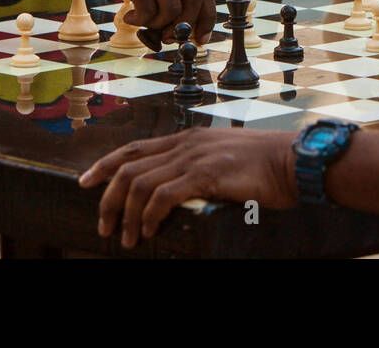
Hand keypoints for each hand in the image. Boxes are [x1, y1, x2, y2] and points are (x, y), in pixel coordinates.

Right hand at [57, 0, 213, 42]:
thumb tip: (185, 20)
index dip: (206, 16)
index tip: (200, 36)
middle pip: (195, 0)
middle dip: (185, 26)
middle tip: (169, 37)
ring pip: (172, 9)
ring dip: (158, 24)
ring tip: (142, 20)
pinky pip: (148, 11)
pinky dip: (140, 21)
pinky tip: (129, 16)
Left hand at [78, 129, 296, 247]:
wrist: (294, 161)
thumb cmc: (265, 165)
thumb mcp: (224, 158)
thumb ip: (199, 168)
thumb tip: (178, 193)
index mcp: (188, 138)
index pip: (135, 148)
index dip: (105, 165)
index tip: (85, 181)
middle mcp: (186, 144)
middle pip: (129, 167)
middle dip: (108, 198)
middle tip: (103, 226)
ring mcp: (195, 158)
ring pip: (140, 183)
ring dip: (126, 215)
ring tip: (126, 239)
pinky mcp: (206, 174)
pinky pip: (163, 196)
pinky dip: (149, 216)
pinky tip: (148, 231)